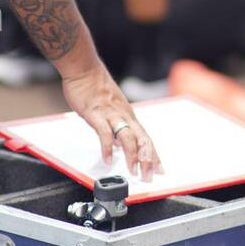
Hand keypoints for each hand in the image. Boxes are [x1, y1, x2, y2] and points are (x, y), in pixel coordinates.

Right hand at [61, 63, 160, 177]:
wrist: (84, 69)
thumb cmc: (95, 87)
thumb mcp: (111, 108)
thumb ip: (117, 126)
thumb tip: (119, 144)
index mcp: (128, 115)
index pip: (145, 137)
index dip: (153, 154)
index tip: (159, 169)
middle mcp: (124, 115)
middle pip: (141, 139)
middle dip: (148, 159)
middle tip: (149, 176)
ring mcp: (111, 114)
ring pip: (127, 137)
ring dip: (132, 155)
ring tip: (133, 171)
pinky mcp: (96, 114)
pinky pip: (105, 133)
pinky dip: (108, 147)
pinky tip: (107, 159)